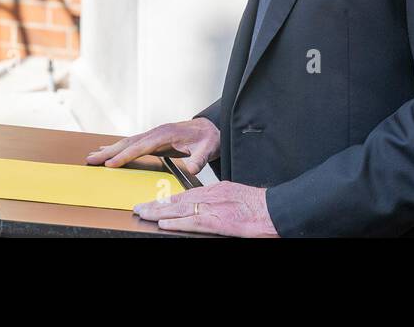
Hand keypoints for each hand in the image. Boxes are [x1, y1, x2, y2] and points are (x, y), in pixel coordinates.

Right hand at [85, 117, 219, 174]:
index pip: (142, 146)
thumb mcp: (208, 149)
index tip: (110, 163)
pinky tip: (108, 150)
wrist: (212, 128)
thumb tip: (192, 168)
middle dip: (109, 151)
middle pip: (129, 142)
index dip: (125, 155)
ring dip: (110, 149)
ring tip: (92, 156)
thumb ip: (200, 159)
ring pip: (128, 142)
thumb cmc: (209, 138)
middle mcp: (157, 132)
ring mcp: (154, 134)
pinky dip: (119, 148)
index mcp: (166, 133)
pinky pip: (133, 144)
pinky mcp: (154, 139)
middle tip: (91, 159)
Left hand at [133, 181, 278, 236]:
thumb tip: (209, 209)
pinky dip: (176, 223)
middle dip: (156, 205)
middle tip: (138, 207)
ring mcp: (213, 208)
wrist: (275, 210)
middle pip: (178, 200)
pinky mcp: (217, 221)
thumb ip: (220, 201)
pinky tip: (163, 224)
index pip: (186, 195)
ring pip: (179, 210)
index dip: (167, 200)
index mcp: (217, 190)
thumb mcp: (236, 197)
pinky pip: (192, 222)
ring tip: (142, 214)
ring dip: (158, 213)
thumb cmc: (260, 207)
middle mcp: (212, 196)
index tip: (154, 203)